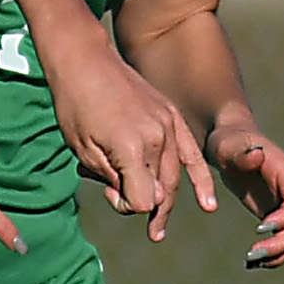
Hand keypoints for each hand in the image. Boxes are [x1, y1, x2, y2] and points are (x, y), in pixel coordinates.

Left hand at [47, 40, 214, 240]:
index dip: (126, 204)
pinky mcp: (173, 116)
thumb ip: (111, 177)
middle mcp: (157, 140)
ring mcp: (169, 126)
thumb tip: (137, 200)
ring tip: (156, 222)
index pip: (144, 200)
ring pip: (174, 176)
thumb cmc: (74, 105)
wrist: (85, 60)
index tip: (107, 190)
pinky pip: (192, 155)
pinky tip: (208, 205)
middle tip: (119, 200)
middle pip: (161, 191)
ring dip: (163, 197)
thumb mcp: (82, 148)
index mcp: (132, 149)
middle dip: (142, 202)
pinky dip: (201, 182)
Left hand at [208, 121, 283, 268]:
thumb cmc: (229, 143)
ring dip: (280, 253)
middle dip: (282, 241)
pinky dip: (273, 254)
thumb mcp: (229, 146)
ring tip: (252, 262)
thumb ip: (242, 153)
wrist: (228, 147)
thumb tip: (257, 155)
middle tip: (253, 253)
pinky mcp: (277, 217)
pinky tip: (252, 263)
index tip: (264, 226)